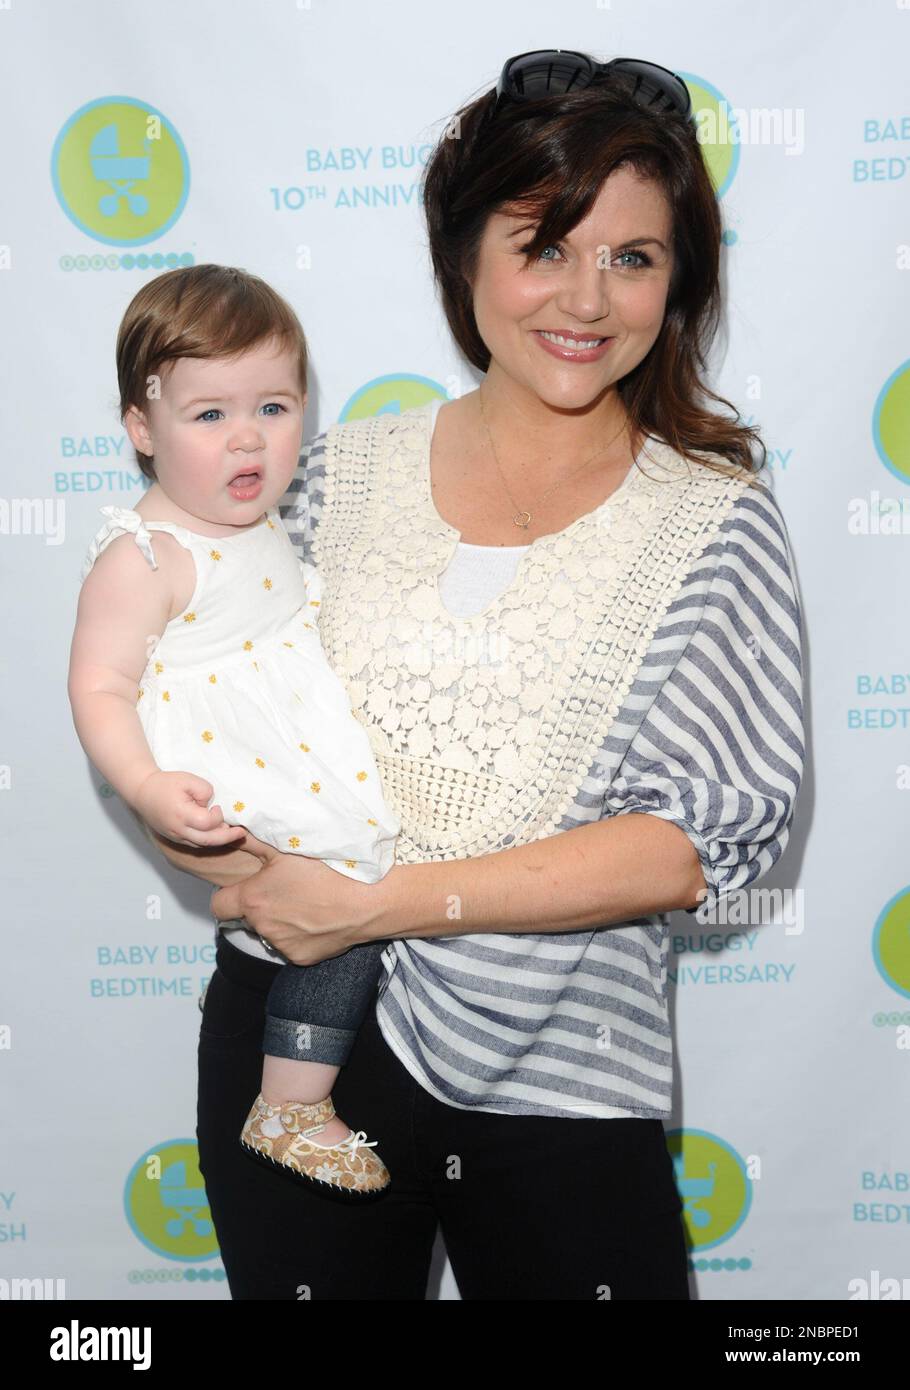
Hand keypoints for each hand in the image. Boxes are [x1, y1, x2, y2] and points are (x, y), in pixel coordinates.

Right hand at [134, 770, 247, 847]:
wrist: (142, 792)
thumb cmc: (165, 784)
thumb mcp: (188, 779)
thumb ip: (204, 791)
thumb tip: (212, 805)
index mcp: (181, 815)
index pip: (207, 823)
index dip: (217, 816)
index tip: (217, 807)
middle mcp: (178, 830)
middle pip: (208, 841)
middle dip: (228, 837)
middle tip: (241, 833)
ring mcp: (175, 837)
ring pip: (202, 845)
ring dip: (218, 841)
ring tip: (232, 834)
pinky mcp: (174, 838)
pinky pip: (194, 844)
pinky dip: (208, 841)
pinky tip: (217, 834)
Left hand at [210, 841, 402, 965]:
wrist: (367, 901)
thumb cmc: (327, 869)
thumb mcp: (287, 846)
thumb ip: (254, 840)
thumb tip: (229, 829)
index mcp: (253, 899)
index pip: (218, 905)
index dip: (228, 895)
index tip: (245, 887)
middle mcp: (262, 926)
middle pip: (249, 917)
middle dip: (261, 906)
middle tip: (285, 889)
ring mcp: (282, 945)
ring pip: (272, 932)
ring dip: (282, 920)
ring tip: (308, 902)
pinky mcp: (302, 958)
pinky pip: (293, 946)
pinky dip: (301, 935)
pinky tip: (319, 919)